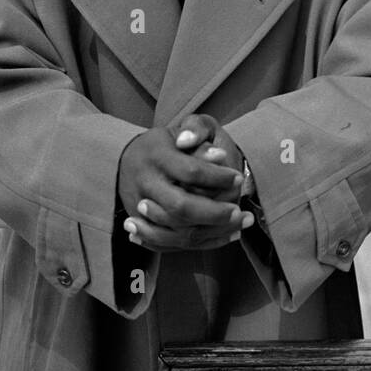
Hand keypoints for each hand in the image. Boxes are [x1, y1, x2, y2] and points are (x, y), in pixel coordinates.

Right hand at [117, 113, 250, 251]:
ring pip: (177, 231)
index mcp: (157, 156)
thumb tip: (218, 155)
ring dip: (214, 232)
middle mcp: (146, 184)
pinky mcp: (145, 226)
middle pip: (181, 207)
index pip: (190, 172)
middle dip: (214, 212)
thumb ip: (198, 133)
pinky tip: (229, 235)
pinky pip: (175, 243)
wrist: (128, 161)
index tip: (237, 177)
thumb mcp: (180, 128)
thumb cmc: (165, 143)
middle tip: (238, 210)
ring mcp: (141, 208)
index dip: (217, 177)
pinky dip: (204, 242)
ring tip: (242, 223)